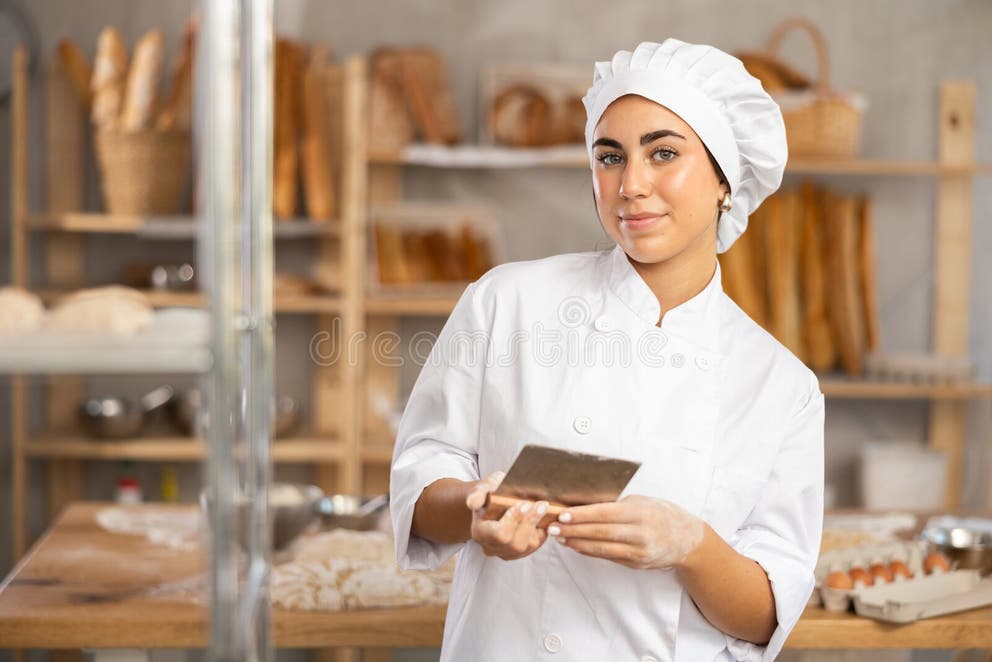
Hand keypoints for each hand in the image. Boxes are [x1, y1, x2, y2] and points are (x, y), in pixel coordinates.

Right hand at [465, 471, 549, 560]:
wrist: (491, 503)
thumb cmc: (489, 494)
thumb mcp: (483, 488)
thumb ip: (477, 494)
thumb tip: (472, 503)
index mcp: (479, 533)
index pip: (500, 534)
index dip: (514, 520)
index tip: (524, 504)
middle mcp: (490, 547)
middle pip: (515, 543)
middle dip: (530, 522)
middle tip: (541, 504)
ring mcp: (504, 553)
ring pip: (527, 547)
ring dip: (537, 526)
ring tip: (542, 508)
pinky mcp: (517, 554)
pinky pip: (534, 547)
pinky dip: (541, 533)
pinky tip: (542, 518)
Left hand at [547, 495, 703, 569]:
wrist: (687, 539)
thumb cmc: (661, 513)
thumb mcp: (641, 502)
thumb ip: (617, 505)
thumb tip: (585, 506)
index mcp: (640, 512)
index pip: (605, 513)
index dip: (582, 516)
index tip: (563, 515)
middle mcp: (640, 533)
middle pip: (600, 532)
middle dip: (574, 531)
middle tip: (553, 529)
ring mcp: (639, 551)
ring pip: (602, 548)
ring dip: (578, 543)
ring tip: (560, 538)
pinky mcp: (636, 563)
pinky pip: (609, 556)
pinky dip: (590, 551)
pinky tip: (576, 546)